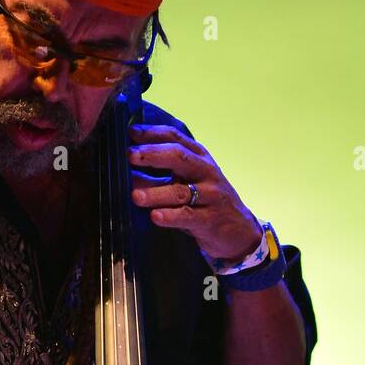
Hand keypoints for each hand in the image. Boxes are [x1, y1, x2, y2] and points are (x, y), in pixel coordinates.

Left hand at [127, 122, 263, 263]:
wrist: (240, 231)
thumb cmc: (205, 203)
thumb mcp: (186, 182)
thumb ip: (158, 176)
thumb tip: (125, 173)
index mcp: (198, 156)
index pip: (174, 137)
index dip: (151, 133)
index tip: (130, 133)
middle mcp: (206, 171)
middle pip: (178, 156)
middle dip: (152, 154)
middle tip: (130, 156)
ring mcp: (210, 195)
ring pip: (180, 191)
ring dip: (156, 193)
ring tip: (135, 196)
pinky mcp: (210, 219)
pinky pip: (188, 216)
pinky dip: (171, 216)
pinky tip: (155, 216)